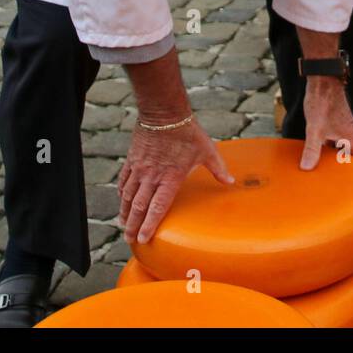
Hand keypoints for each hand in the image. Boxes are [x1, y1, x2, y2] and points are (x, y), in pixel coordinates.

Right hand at [117, 119, 232, 243]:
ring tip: (123, 225)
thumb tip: (231, 182)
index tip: (144, 239)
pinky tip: (121, 201)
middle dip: (134, 226)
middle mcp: (152, 176)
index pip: (158, 207)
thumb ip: (218, 169)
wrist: (164, 112)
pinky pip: (124, 180)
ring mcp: (140, 168)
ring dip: (125, 213)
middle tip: (130, 240)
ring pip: (128, 196)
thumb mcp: (207, 150)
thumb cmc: (187, 132)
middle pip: (139, 206)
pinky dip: (122, 193)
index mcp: (171, 177)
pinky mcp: (132, 159)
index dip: (150, 225)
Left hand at [300, 76, 352, 169]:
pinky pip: (338, 135)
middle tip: (345, 178)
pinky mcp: (337, 117)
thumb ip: (312, 148)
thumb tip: (307, 168)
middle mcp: (350, 130)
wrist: (322, 79)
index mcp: (350, 136)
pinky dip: (333, 144)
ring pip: (346, 143)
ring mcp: (344, 123)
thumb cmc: (321, 101)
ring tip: (331, 166)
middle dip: (352, 165)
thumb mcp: (314, 128)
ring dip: (341, 154)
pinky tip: (321, 146)